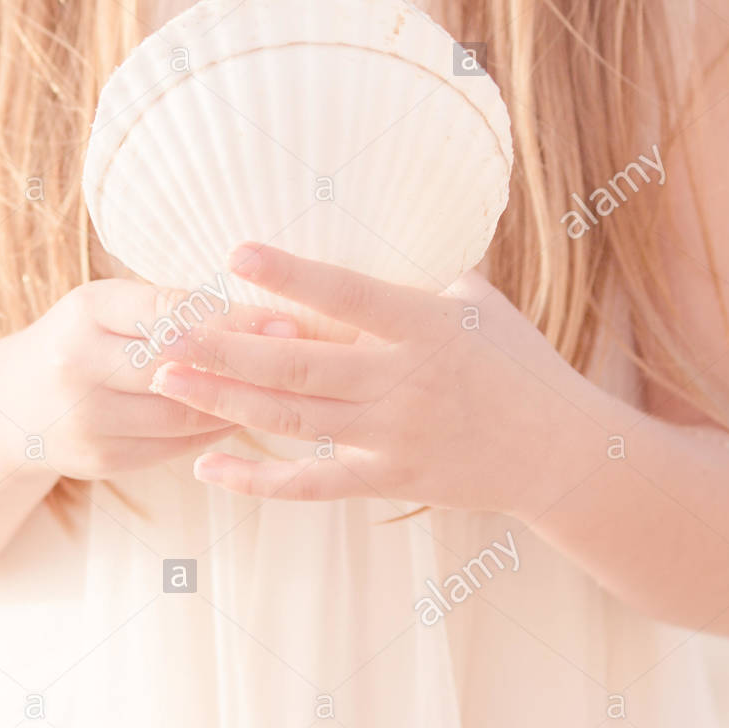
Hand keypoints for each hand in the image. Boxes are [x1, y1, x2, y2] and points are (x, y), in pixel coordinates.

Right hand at [13, 278, 297, 479]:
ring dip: (238, 400)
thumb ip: (169, 308)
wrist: (10, 408)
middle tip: (300, 356)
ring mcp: (87, 418)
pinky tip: (247, 415)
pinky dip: (215, 429)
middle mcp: (78, 364)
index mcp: (84, 311)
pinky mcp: (101, 459)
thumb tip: (260, 313)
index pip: (169, 311)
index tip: (285, 319)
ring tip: (285, 389)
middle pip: (179, 365)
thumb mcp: (107, 307)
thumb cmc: (80, 341)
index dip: (232, 318)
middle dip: (244, 361)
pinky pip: (174, 445)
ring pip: (184, 412)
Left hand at [149, 245, 607, 512]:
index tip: (235, 253)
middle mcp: (403, 381)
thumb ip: (422, 280)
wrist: (563, 454)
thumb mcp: (479, 306)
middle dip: (225, 346)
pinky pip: (312, 483)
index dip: (291, 274)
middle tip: (165, 330)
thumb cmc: (522, 366)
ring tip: (167, 379)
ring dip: (225, 398)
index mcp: (426, 327)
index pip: (349, 294)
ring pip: (293, 419)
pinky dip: (258, 478)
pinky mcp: (388, 478)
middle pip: (299, 364)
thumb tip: (379, 244)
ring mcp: (393, 435)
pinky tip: (209, 465)